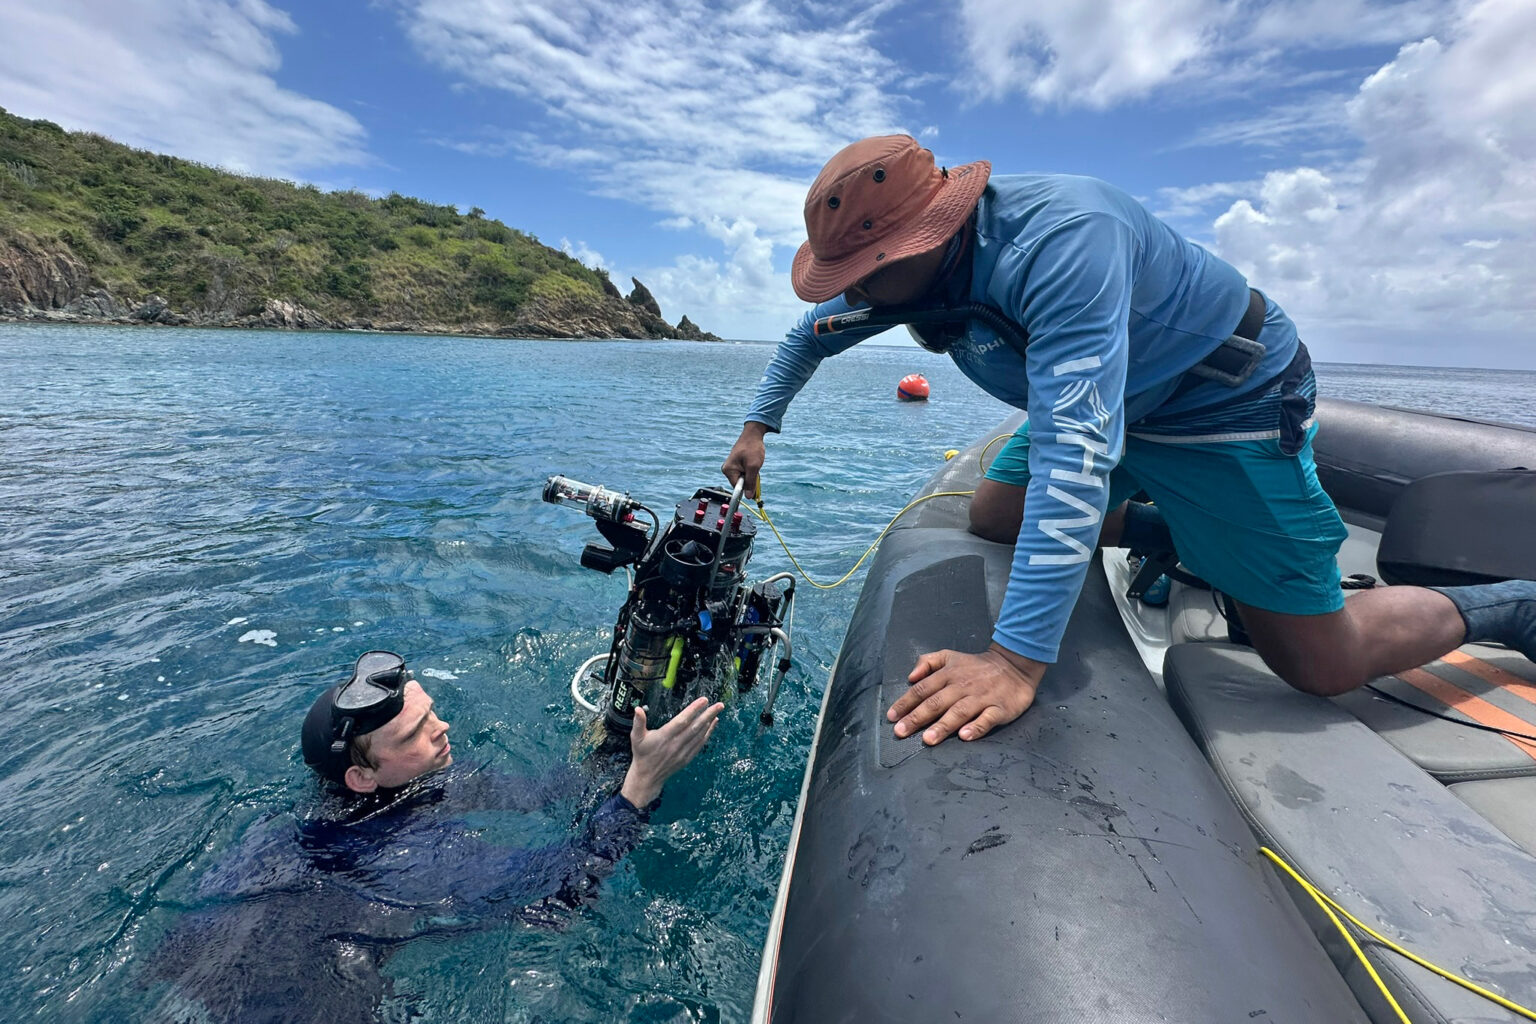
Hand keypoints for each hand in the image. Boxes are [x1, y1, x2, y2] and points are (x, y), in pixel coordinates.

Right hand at [620, 697, 724, 806]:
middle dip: (708, 714)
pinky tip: (712, 724)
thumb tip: (637, 709)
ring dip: (710, 722)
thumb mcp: (636, 738)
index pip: (682, 721)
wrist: (648, 777)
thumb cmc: (642, 755)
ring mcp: (683, 752)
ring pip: (700, 735)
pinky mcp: (687, 757)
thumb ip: (638, 723)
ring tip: (717, 711)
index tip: (703, 700)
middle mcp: (676, 744)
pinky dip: (708, 733)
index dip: (693, 710)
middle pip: (695, 727)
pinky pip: (700, 744)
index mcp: (664, 737)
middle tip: (719, 704)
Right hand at [721, 423, 768, 496]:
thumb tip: (749, 497)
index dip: (747, 488)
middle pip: (740, 484)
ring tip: (754, 464)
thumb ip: (750, 483)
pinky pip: (744, 474)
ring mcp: (732, 468)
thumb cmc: (752, 448)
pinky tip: (753, 463)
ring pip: (744, 480)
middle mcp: (727, 470)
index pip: (737, 488)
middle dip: (750, 480)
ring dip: (751, 476)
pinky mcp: (737, 466)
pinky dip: (751, 472)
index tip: (755, 488)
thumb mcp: (753, 467)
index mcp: (728, 470)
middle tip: (756, 470)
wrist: (753, 435)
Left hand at [885, 643, 1044, 745]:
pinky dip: (977, 727)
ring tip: (928, 739)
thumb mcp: (950, 656)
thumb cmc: (977, 666)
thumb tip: (910, 677)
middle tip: (901, 732)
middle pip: (936, 702)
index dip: (906, 703)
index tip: (892, 717)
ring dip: (943, 726)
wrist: (1014, 665)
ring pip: (959, 712)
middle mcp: (962, 686)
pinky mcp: (999, 708)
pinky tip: (965, 736)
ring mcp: (981, 698)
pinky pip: (987, 719)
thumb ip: (927, 662)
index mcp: (948, 675)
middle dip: (917, 718)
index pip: (922, 689)